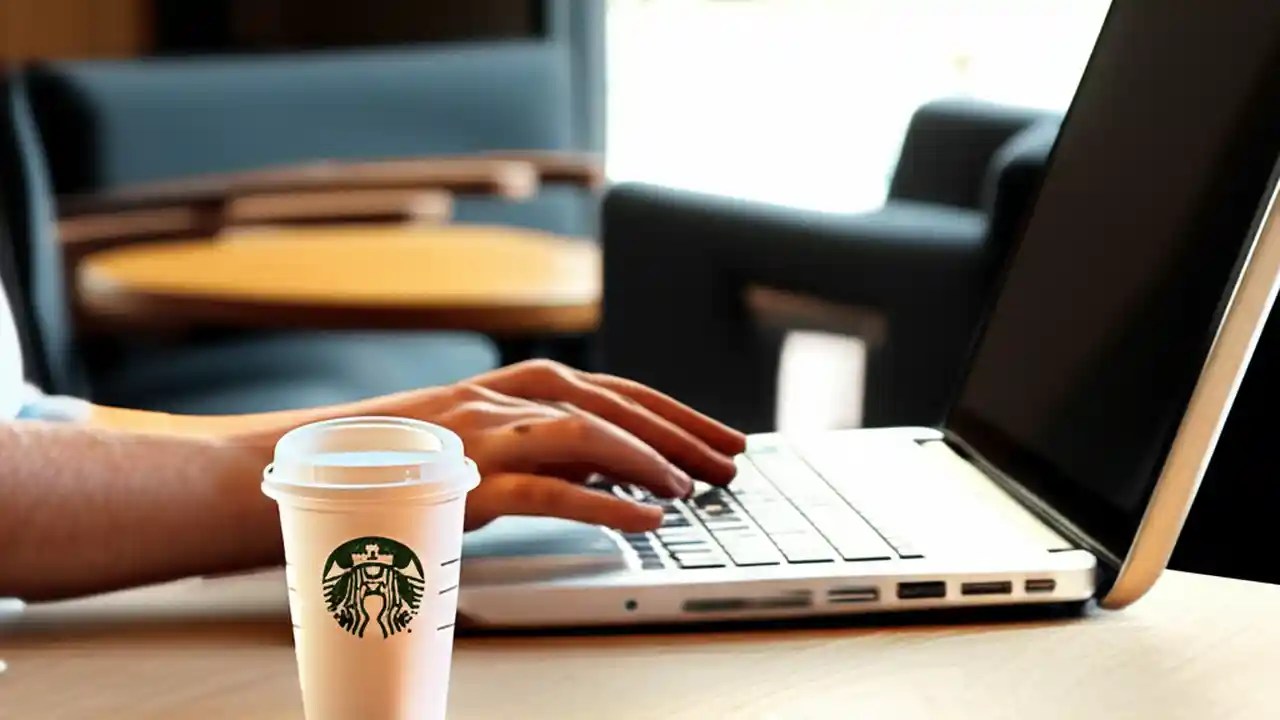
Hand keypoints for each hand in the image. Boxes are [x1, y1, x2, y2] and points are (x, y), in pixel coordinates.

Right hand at [408, 361, 745, 532]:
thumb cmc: (420, 453)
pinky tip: (642, 518)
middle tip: (729, 461)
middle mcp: (511, 397)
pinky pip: (547, 489)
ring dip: (646, 459)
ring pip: (585, 433)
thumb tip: (625, 462)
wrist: (325, 463)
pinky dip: (602, 503)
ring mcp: (488, 434)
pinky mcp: (468, 478)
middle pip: (615, 405)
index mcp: (524, 383)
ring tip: (690, 487)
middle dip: (680, 434)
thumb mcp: (498, 439)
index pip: (621, 392)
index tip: (723, 437)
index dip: (679, 415)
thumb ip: (556, 444)